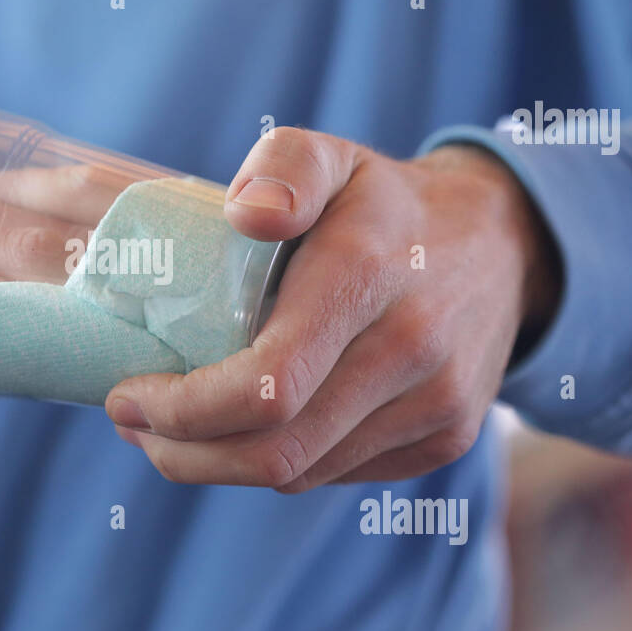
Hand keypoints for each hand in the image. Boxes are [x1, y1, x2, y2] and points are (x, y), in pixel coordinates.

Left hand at [104, 127, 559, 490]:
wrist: (506, 247)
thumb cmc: (386, 202)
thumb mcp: (333, 156)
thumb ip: (285, 167)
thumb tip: (244, 214)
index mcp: (367, 277)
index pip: (264, 387)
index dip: (182, 411)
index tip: (125, 396)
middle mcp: (412, 350)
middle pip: (275, 451)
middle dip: (184, 453)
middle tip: (134, 424)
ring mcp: (438, 404)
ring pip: (302, 474)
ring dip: (219, 466)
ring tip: (173, 432)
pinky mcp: (446, 438)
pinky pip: (337, 474)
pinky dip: (277, 464)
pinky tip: (243, 432)